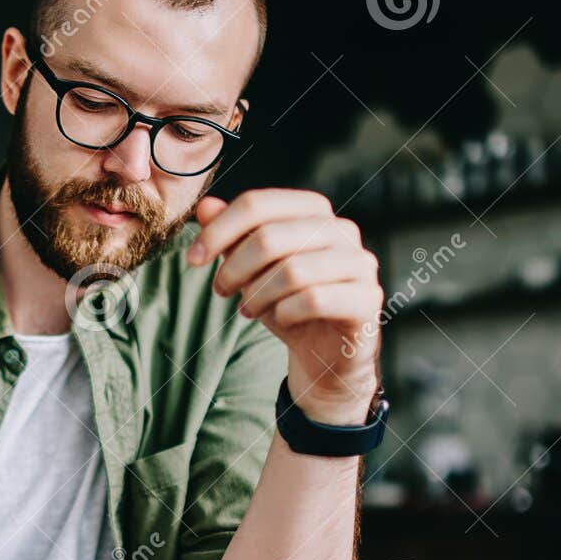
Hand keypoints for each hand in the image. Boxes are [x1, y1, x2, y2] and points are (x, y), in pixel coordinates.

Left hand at [187, 189, 382, 423]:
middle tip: (220, 291)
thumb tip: (205, 207)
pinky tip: (280, 319)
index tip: (193, 259)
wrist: (325, 355)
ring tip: (247, 309)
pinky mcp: (367, 299)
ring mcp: (360, 263)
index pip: (258, 203)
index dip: (218, 231)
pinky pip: (315, 300)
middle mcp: (342, 230)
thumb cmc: (287, 304)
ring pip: (292, 270)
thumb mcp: (251, 271)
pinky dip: (286, 312)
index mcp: (313, 211)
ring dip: (258, 295)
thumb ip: (231, 237)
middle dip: (234, 268)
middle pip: (271, 236)